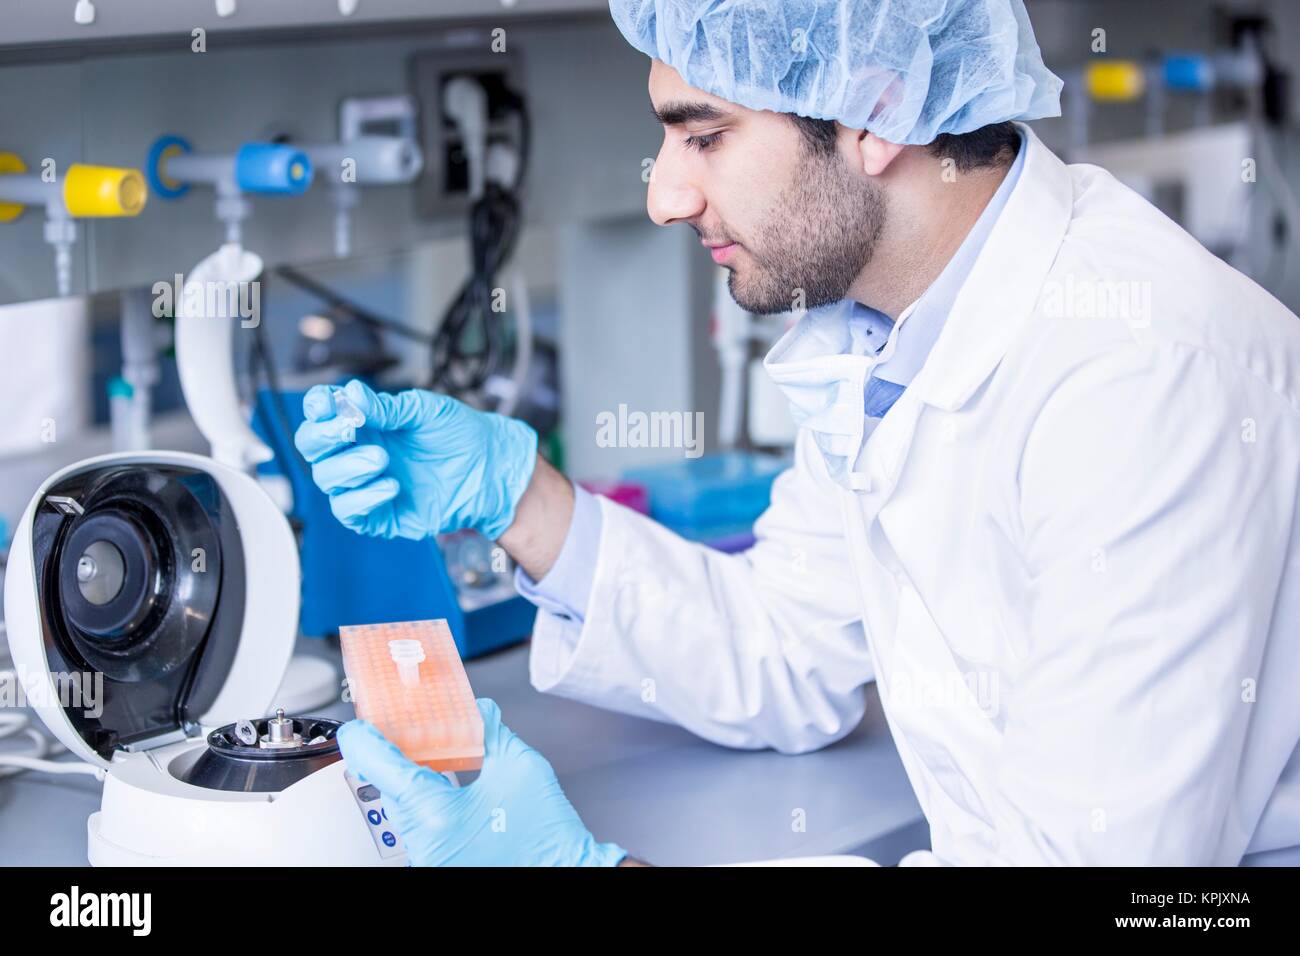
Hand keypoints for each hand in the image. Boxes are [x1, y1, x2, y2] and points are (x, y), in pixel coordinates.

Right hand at [293, 380, 536, 540]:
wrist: (491, 469)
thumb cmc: (460, 435)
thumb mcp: (425, 411)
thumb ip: (387, 407)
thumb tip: (352, 395)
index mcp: (365, 422)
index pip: (322, 413)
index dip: (317, 407)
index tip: (328, 403)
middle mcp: (358, 451)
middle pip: (312, 446)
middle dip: (323, 437)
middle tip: (347, 429)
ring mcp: (366, 483)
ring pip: (327, 479)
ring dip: (347, 467)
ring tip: (382, 459)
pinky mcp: (378, 514)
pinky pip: (350, 511)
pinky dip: (362, 498)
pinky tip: (390, 486)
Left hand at [337, 699, 626, 866]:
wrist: (562, 875)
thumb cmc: (545, 839)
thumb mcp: (523, 768)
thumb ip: (493, 733)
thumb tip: (480, 712)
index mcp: (434, 811)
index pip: (380, 765)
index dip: (365, 739)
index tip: (359, 724)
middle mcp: (422, 838)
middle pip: (390, 784)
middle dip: (396, 753)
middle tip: (402, 726)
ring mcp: (427, 854)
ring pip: (404, 804)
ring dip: (411, 776)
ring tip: (428, 750)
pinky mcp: (437, 860)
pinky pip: (419, 822)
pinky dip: (425, 798)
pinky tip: (444, 782)